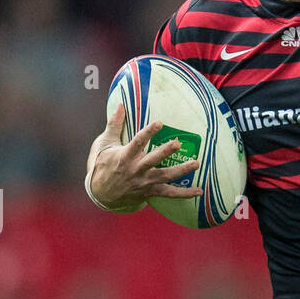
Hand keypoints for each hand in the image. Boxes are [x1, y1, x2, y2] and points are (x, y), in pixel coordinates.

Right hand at [88, 104, 202, 209]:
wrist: (101, 194)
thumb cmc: (103, 165)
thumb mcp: (104, 144)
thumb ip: (114, 124)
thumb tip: (119, 104)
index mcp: (125, 156)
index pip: (137, 142)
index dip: (148, 133)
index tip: (159, 123)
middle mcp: (136, 170)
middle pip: (153, 160)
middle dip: (165, 152)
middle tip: (178, 143)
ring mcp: (144, 182)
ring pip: (165, 177)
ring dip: (181, 171)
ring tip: (196, 163)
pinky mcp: (150, 192)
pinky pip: (169, 194)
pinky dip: (184, 193)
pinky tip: (198, 191)